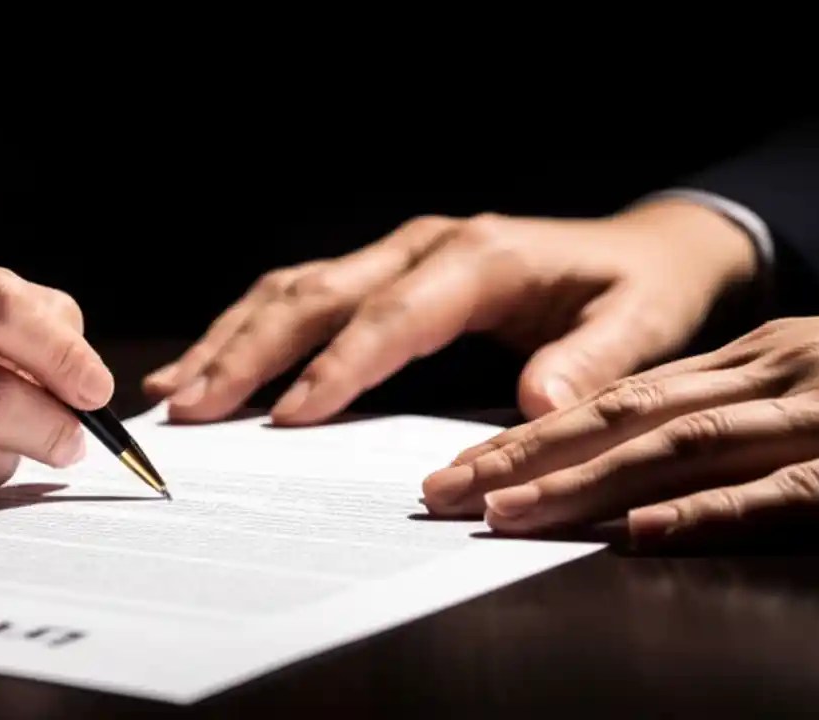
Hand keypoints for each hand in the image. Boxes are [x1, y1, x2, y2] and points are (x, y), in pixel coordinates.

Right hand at [144, 200, 756, 423]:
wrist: (642, 250)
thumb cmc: (637, 291)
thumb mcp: (640, 325)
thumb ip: (592, 363)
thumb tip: (537, 405)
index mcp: (479, 258)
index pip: (390, 317)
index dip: (336, 367)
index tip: (287, 418)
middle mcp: (424, 248)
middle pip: (317, 295)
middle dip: (248, 352)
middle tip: (189, 407)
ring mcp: (397, 255)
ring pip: (294, 290)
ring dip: (231, 340)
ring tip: (175, 391)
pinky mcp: (384, 274)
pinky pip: (304, 296)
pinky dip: (249, 330)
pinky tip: (210, 364)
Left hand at [422, 310, 818, 545]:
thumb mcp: (811, 370)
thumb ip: (728, 404)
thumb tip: (632, 454)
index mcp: (751, 356)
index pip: (615, 398)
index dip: (528, 436)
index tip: (457, 469)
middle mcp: (774, 374)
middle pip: (624, 419)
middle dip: (524, 459)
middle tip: (444, 495)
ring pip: (683, 449)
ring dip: (585, 485)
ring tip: (507, 516)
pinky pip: (789, 491)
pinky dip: (712, 513)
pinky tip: (645, 534)